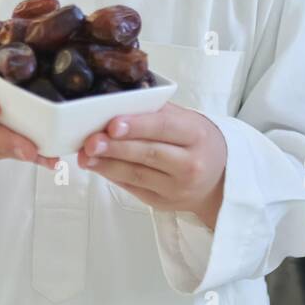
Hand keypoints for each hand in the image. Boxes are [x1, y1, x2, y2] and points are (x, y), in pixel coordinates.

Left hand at [77, 103, 226, 227]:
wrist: (219, 179)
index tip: (112, 124)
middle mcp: (191, 164)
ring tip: (85, 155)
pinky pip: (133, 188)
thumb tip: (116, 102)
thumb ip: (156, 111)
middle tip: (90, 141)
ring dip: (107, 164)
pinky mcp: (163, 203)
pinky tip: (97, 166)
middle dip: (115, 147)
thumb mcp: (186, 120)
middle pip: (148, 153)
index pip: (165, 128)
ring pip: (137, 174)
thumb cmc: (196, 141)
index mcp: (197, 135)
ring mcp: (177, 187)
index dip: (138, 126)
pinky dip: (113, 176)